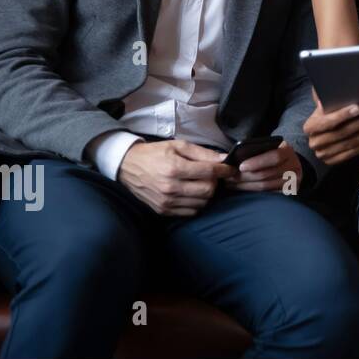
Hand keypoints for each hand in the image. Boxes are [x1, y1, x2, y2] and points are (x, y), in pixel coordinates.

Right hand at [117, 139, 235, 216]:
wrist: (128, 166)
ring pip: (202, 203)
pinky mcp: (163, 210)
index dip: (224, 170)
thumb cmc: (155, 153)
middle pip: (208, 190)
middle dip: (215, 182)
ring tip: (201, 184)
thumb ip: (202, 153)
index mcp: (174, 168)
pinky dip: (196, 204)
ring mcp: (166, 201)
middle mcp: (170, 187)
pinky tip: (191, 193)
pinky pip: (190, 212)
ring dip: (206, 194)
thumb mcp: (178, 146)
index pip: (209, 172)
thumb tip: (224, 159)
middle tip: (212, 176)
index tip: (230, 169)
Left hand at [224, 140, 303, 191]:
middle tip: (228, 178)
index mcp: (288, 150)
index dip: (257, 162)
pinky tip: (242, 190)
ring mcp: (294, 181)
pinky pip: (268, 195)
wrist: (287, 165)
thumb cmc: (270, 154)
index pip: (275, 157)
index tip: (240, 167)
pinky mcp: (289, 192)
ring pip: (266, 186)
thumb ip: (253, 150)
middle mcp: (294, 165)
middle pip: (267, 174)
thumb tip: (229, 158)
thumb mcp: (266, 148)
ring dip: (245, 186)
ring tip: (231, 184)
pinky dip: (253, 193)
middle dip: (245, 177)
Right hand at [303, 90, 358, 163]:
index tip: (358, 107)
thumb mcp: (324, 102)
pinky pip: (352, 153)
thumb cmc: (328, 112)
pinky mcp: (333, 161)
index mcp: (310, 126)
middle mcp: (315, 142)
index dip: (342, 115)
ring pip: (349, 143)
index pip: (326, 122)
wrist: (325, 131)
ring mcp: (323, 154)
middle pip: (341, 133)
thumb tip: (334, 84)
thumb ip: (326, 94)